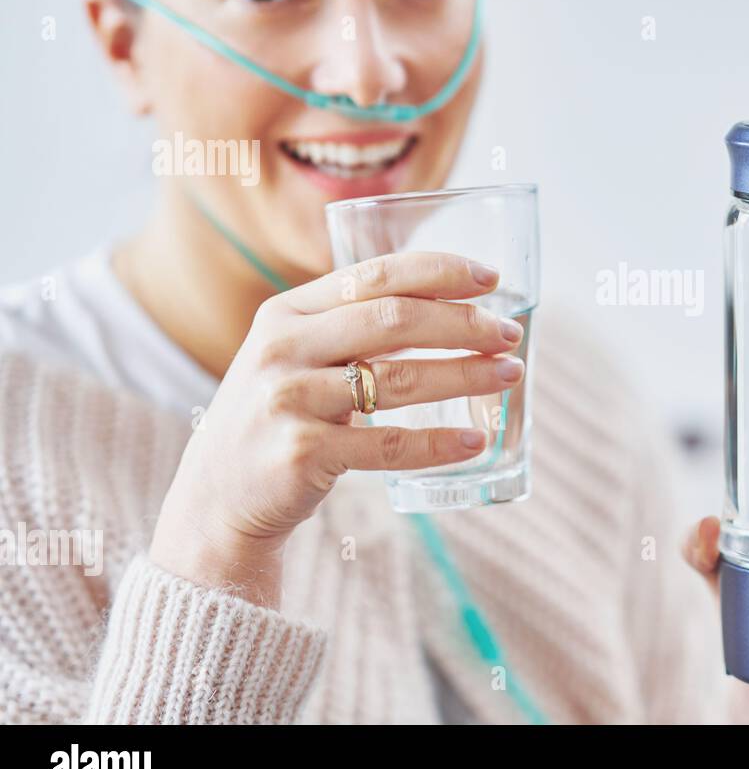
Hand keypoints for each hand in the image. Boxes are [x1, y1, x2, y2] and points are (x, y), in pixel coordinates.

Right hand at [149, 252, 525, 606]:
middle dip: (463, 323)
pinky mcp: (300, 455)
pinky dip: (437, 444)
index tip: (492, 278)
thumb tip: (454, 307)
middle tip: (510, 334)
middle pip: (393, 320)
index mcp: (287, 311)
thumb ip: (352, 327)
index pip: (375, 275)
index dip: (440, 272)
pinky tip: (474, 440)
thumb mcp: (297, 356)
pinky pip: (386, 445)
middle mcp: (282, 347)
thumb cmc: (280, 416)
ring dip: (465, 375)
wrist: (217, 496)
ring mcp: (288, 401)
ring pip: (397, 379)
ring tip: (508, 376)